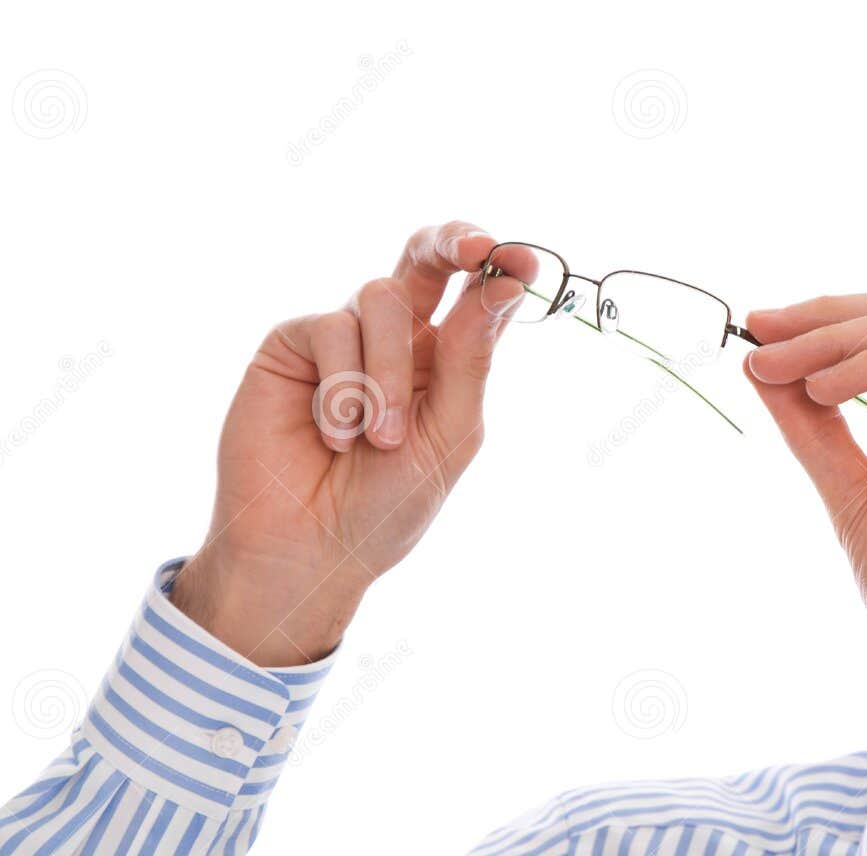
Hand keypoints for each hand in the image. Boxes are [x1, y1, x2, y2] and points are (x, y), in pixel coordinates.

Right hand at [173, 222, 518, 666]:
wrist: (309, 549)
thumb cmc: (386, 506)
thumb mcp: (447, 435)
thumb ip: (469, 360)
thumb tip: (502, 287)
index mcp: (445, 361)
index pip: (475, 296)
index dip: (498, 267)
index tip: (522, 262)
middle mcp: (396, 340)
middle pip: (424, 260)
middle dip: (453, 243)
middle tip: (477, 248)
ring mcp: (344, 338)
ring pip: (382, 299)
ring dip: (387, 373)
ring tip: (380, 440)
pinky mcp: (293, 346)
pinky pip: (331, 329)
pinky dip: (342, 389)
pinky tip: (334, 437)